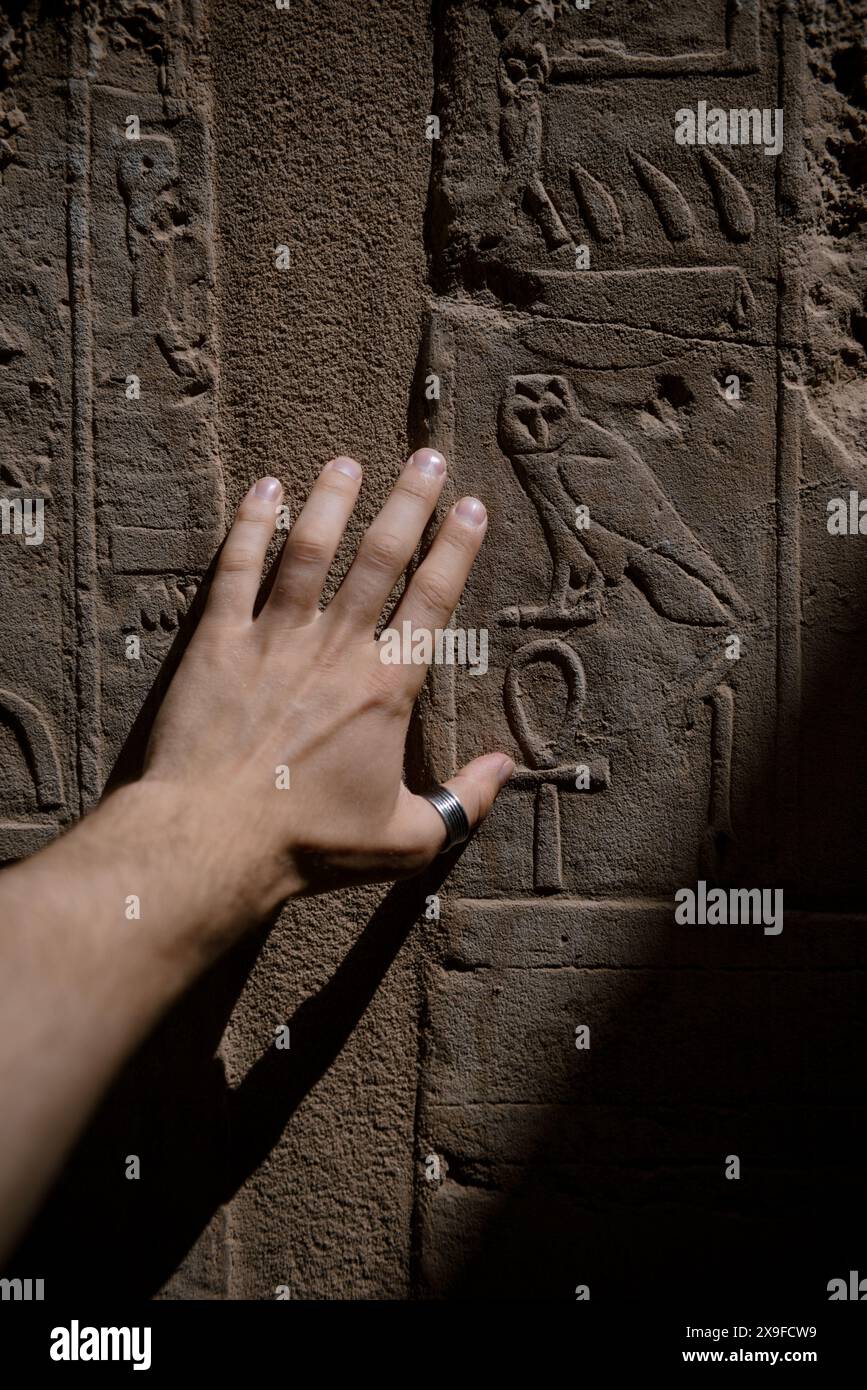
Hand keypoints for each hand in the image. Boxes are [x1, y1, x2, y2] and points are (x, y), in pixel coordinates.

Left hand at [139, 448, 512, 934]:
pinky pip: (236, 570)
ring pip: (309, 550)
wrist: (212, 840)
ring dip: (332, 500)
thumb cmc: (309, 844)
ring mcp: (274, 639)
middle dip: (409, 502)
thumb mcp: (404, 839)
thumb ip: (463, 802)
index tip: (471, 507)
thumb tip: (506, 770)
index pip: (432, 599)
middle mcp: (336, 648)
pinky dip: (251, 526)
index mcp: (386, 687)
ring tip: (348, 463)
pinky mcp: (218, 643)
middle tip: (427, 457)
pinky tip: (264, 490)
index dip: (456, 548)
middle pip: (380, 557)